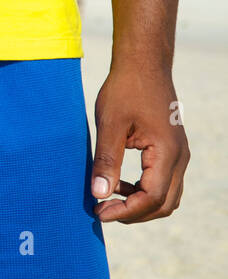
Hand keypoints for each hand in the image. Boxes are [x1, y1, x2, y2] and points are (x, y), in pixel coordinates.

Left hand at [91, 64, 188, 222]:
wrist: (143, 64)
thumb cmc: (125, 89)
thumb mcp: (109, 124)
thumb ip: (106, 161)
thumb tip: (98, 194)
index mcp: (167, 153)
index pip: (152, 198)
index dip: (126, 211)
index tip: (99, 213)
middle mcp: (180, 157)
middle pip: (164, 203)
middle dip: (134, 213)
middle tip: (103, 212)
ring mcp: (179, 154)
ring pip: (167, 195)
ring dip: (140, 203)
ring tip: (108, 197)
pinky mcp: (172, 149)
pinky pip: (164, 181)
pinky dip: (144, 189)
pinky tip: (118, 182)